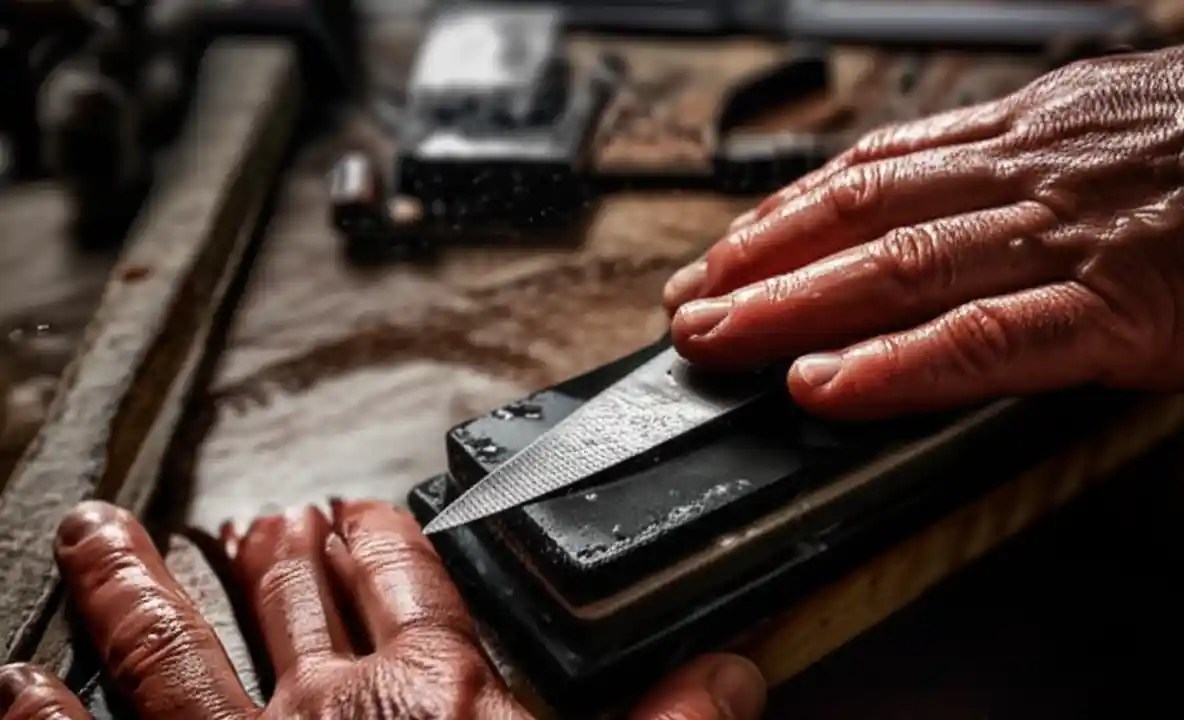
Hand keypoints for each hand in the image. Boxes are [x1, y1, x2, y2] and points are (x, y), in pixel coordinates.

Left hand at [0, 501, 765, 719]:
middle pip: (289, 602)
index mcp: (434, 702)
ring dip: (134, 587)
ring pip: (171, 648)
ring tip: (100, 529)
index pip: (410, 587)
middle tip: (252, 512)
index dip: (386, 539)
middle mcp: (326, 714)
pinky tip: (13, 683)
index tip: (360, 507)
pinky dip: (45, 718)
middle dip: (269, 553)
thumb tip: (736, 670)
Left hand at [664, 34, 1183, 418]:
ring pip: (898, 270)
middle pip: (862, 213)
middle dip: (761, 263)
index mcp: (1040, 127)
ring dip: (792, 309)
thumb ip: (1047, 165)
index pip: (880, 166)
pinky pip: (986, 340)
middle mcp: (1038, 169)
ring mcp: (1076, 237)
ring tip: (716, 341)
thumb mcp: (1140, 128)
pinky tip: (826, 387)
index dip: (789, 212)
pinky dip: (897, 367)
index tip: (731, 246)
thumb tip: (975, 200)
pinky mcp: (1128, 309)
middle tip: (689, 304)